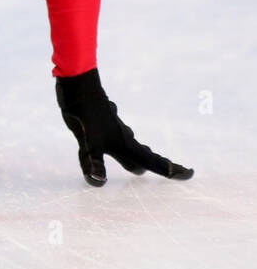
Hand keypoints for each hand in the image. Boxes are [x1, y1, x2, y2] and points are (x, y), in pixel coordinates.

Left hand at [55, 68, 193, 186]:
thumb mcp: (87, 143)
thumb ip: (93, 162)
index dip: (171, 170)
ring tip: (139, 166)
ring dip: (138, 157)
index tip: (190, 173)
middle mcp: (123, 137)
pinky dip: (120, 146)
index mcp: (125, 146)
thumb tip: (99, 183)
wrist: (78, 85)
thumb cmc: (84, 114)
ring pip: (130, 146)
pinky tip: (113, 142)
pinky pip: (116, 137)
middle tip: (170, 172)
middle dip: (156, 166)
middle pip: (144, 156)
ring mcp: (114, 128)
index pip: (153, 163)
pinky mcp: (103, 120)